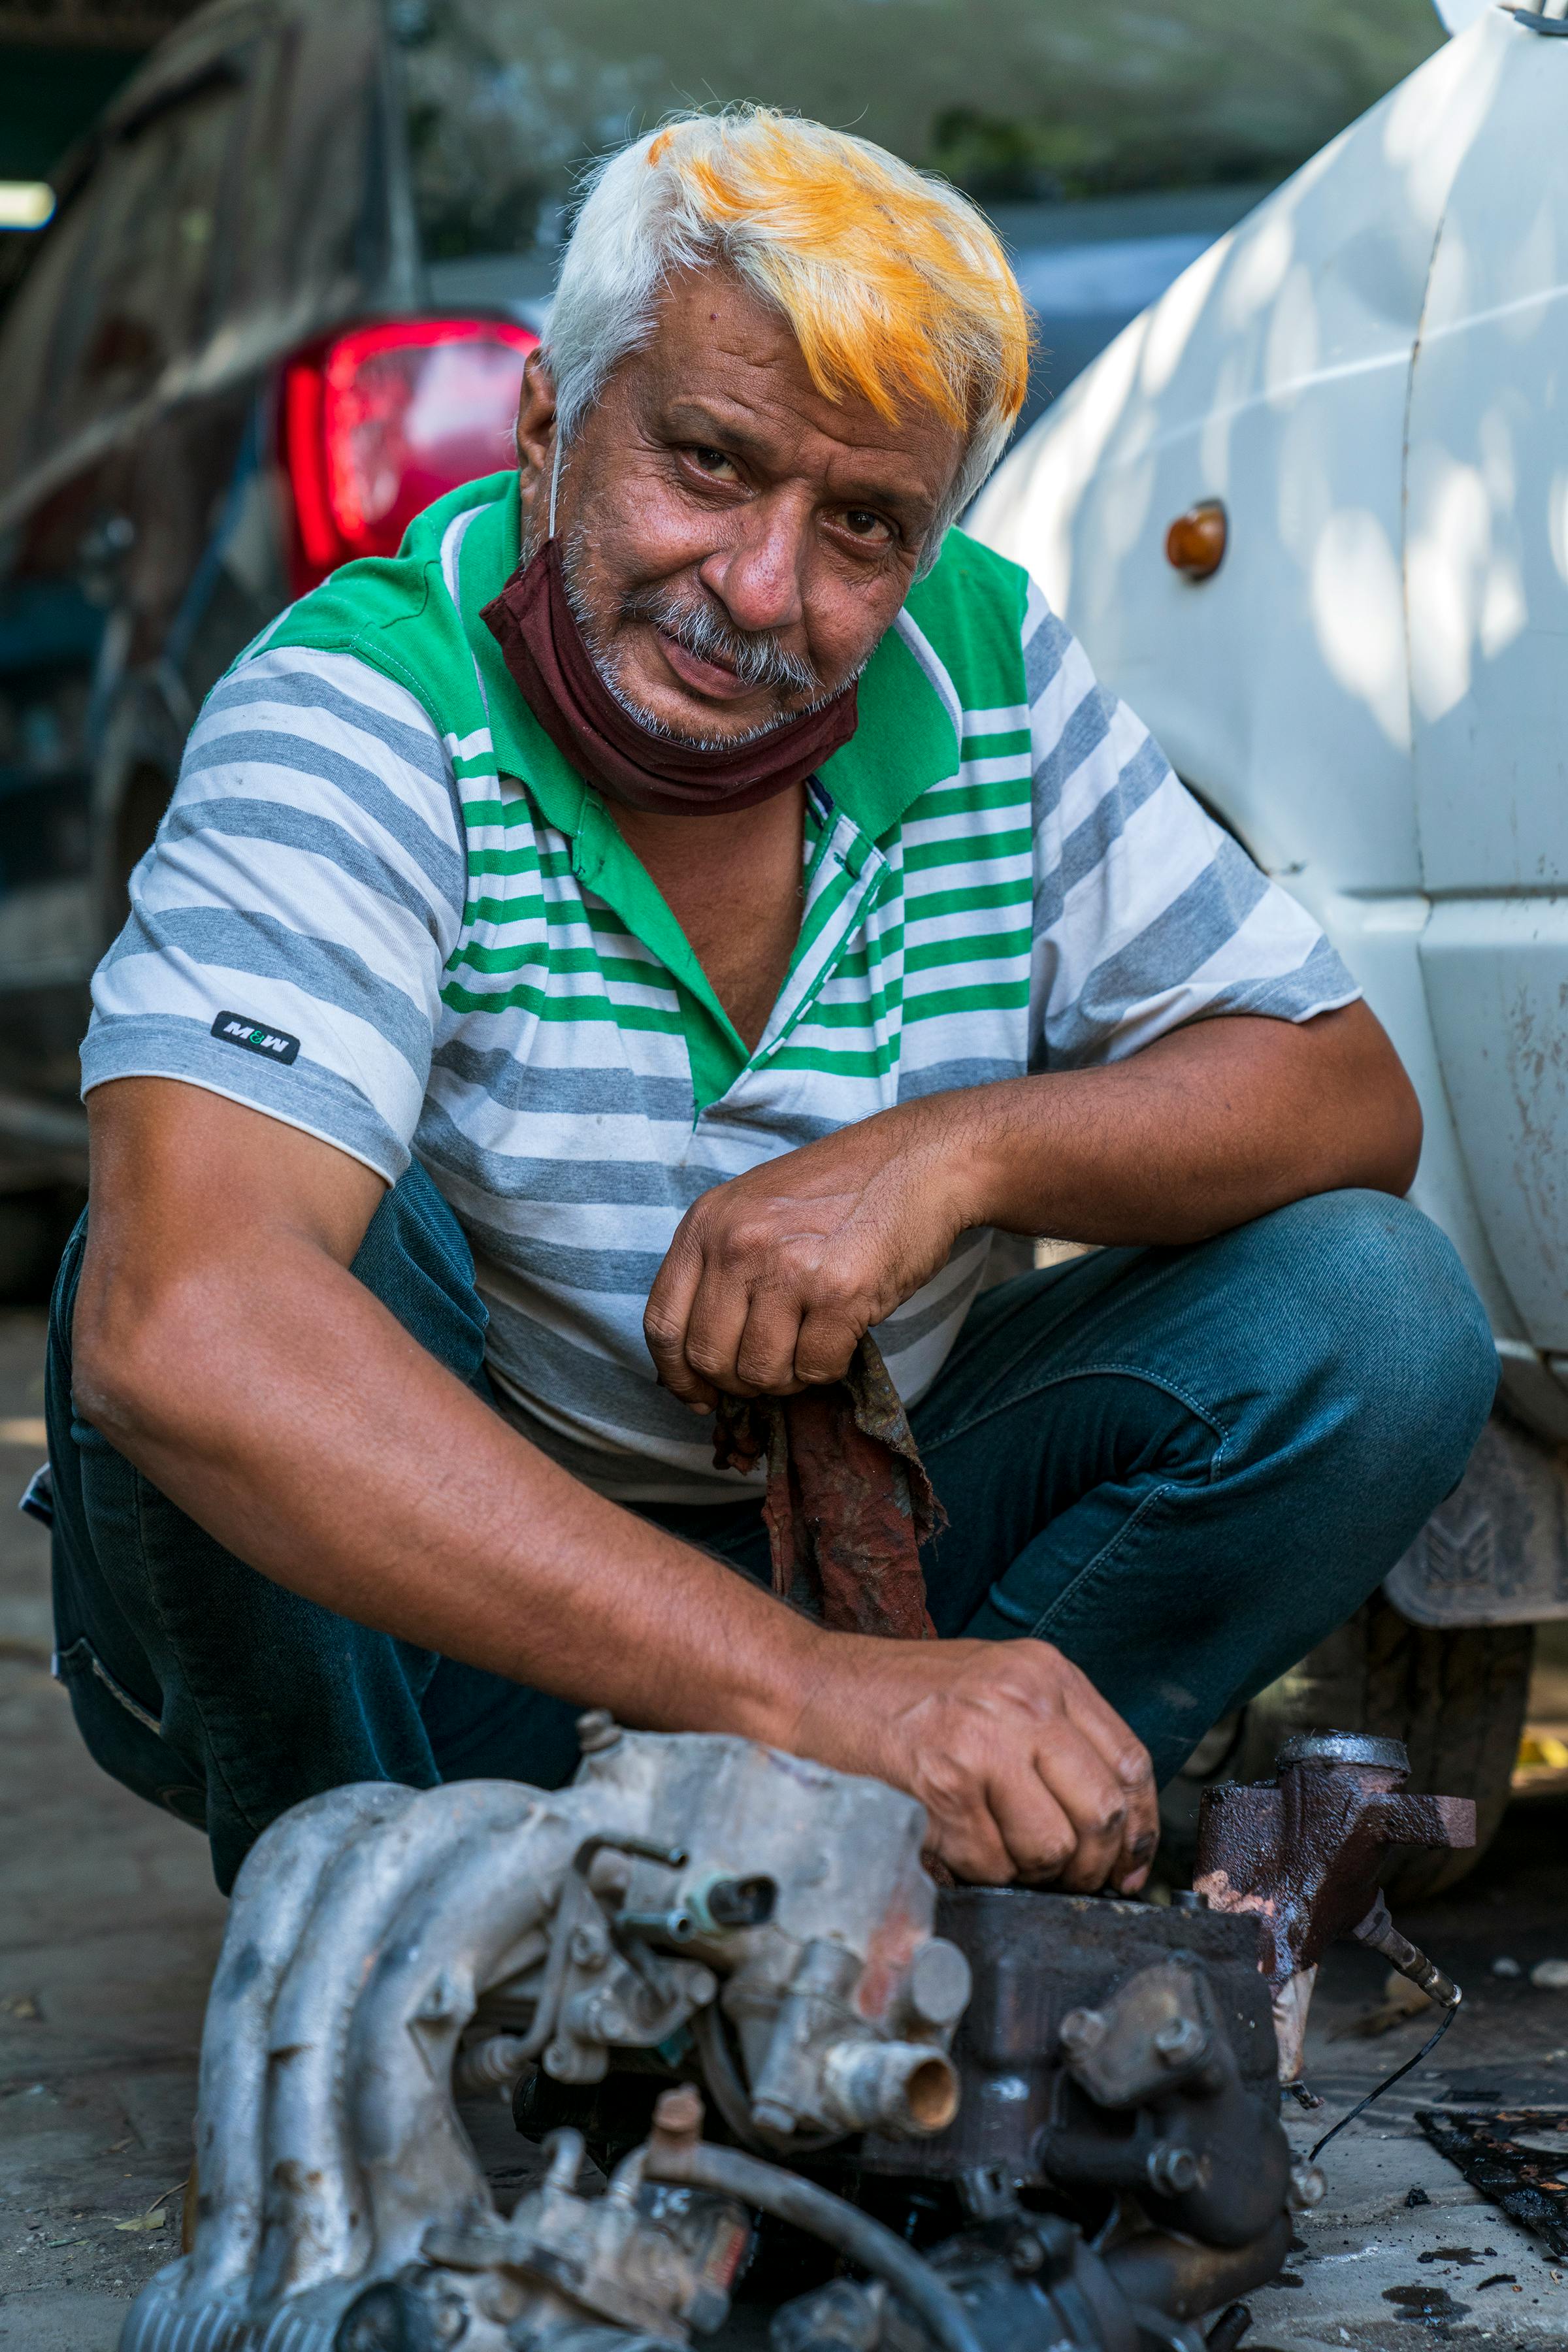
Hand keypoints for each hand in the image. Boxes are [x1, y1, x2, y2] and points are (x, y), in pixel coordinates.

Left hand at [645, 1103, 974, 1407]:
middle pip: (709, 1357)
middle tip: (771, 1369)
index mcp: (707, 1224)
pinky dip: (828, 1369)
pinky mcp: (841, 1293)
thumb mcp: (755, 1208)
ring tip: (809, 1346)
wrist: (919, 1161)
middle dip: (739, 1381)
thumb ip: (720, 1267)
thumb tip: (696, 1357)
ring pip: (761, 1371)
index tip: (698, 1394)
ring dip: (787, 1377)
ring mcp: (789, 1268)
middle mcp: (738, 1245)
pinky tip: (841, 1336)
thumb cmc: (840, 1190)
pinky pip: (816, 1368)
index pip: (663, 1322)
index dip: (678, 1373)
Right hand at [791, 1634, 1158, 1890]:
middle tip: (1071, 1881)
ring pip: (1053, 1847)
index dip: (1141, 1827)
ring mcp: (984, 1740)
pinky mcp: (942, 1783)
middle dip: (1094, 1865)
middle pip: (1104, 1810)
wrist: (811, 1685)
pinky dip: (979, 1875)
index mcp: (1045, 1671)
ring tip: (998, 1855)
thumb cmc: (898, 1695)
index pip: (1130, 1761)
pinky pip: (992, 1864)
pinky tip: (953, 1847)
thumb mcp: (993, 1687)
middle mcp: (1024, 1700)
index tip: (1130, 1864)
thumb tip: (1110, 1820)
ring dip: (1032, 1874)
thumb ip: (1052, 1735)